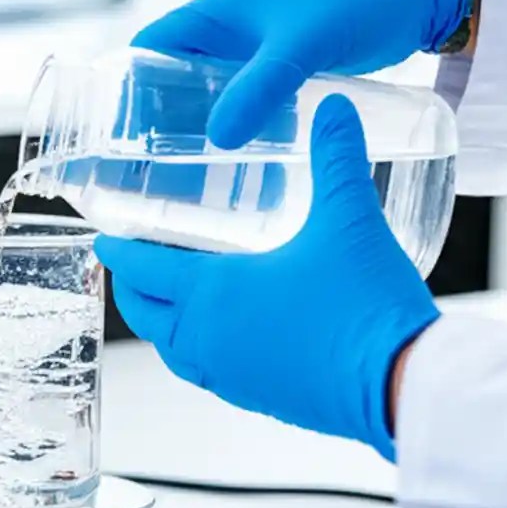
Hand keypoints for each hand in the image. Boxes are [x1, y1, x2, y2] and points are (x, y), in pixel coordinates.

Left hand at [95, 96, 439, 460]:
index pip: (142, 269)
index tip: (104, 239)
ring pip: (171, 349)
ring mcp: (230, 377)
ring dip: (161, 322)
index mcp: (211, 294)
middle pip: (145, 314)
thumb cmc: (366, 306)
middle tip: (131, 266)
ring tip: (170, 298)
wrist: (402, 384)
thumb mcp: (349, 218)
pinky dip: (195, 350)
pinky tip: (223, 335)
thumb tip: (334, 108)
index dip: (119, 251)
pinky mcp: (259, 400)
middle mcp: (206, 339)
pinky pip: (206, 373)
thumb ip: (337, 157)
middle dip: (131, 288)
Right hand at [133, 0, 469, 148]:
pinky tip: (243, 177)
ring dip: (199, 142)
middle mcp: (226, 38)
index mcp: (212, 16)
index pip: (147, 53)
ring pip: (209, 104)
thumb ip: (260, 87)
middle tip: (148, 179)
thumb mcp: (300, 45)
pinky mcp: (285, 80)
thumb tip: (218, 138)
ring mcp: (255, 61)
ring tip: (187, 192)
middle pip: (172, 87)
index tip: (117, 139)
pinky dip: (240, 142)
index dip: (125, 93)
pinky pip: (248, 114)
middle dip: (158, 130)